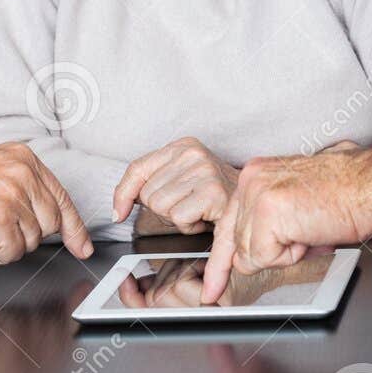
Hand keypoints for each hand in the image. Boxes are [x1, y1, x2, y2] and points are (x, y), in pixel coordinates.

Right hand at [0, 143, 92, 264]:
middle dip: (26, 235)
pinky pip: (13, 254)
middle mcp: (21, 172)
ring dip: (7, 245)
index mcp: (22, 157)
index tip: (82, 244)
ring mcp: (13, 196)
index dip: (73, 227)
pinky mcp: (1, 222)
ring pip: (32, 241)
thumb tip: (56, 219)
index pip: (61, 197)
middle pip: (50, 223)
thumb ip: (24, 187)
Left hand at [112, 138, 238, 233]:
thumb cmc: (215, 194)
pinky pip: (178, 218)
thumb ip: (149, 184)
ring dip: (178, 219)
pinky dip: (189, 226)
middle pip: (148, 194)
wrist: (253, 202)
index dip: (124, 193)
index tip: (119, 212)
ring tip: (197, 211)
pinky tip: (204, 218)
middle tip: (188, 206)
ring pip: (161, 208)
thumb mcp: (180, 179)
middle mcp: (193, 153)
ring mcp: (204, 171)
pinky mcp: (212, 192)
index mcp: (183, 146)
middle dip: (164, 210)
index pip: (137, 168)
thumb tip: (118, 209)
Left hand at [201, 152, 371, 303]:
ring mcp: (255, 195)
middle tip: (304, 236)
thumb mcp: (296, 204)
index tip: (212, 287)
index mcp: (255, 175)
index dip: (220, 261)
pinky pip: (263, 258)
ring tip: (311, 229)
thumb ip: (270, 224)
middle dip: (269, 253)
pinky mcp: (267, 212)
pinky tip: (310, 232)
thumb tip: (254, 256)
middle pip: (236, 244)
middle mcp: (249, 180)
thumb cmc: (348, 194)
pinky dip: (290, 256)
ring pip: (249, 254)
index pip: (227, 225)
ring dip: (285, 253)